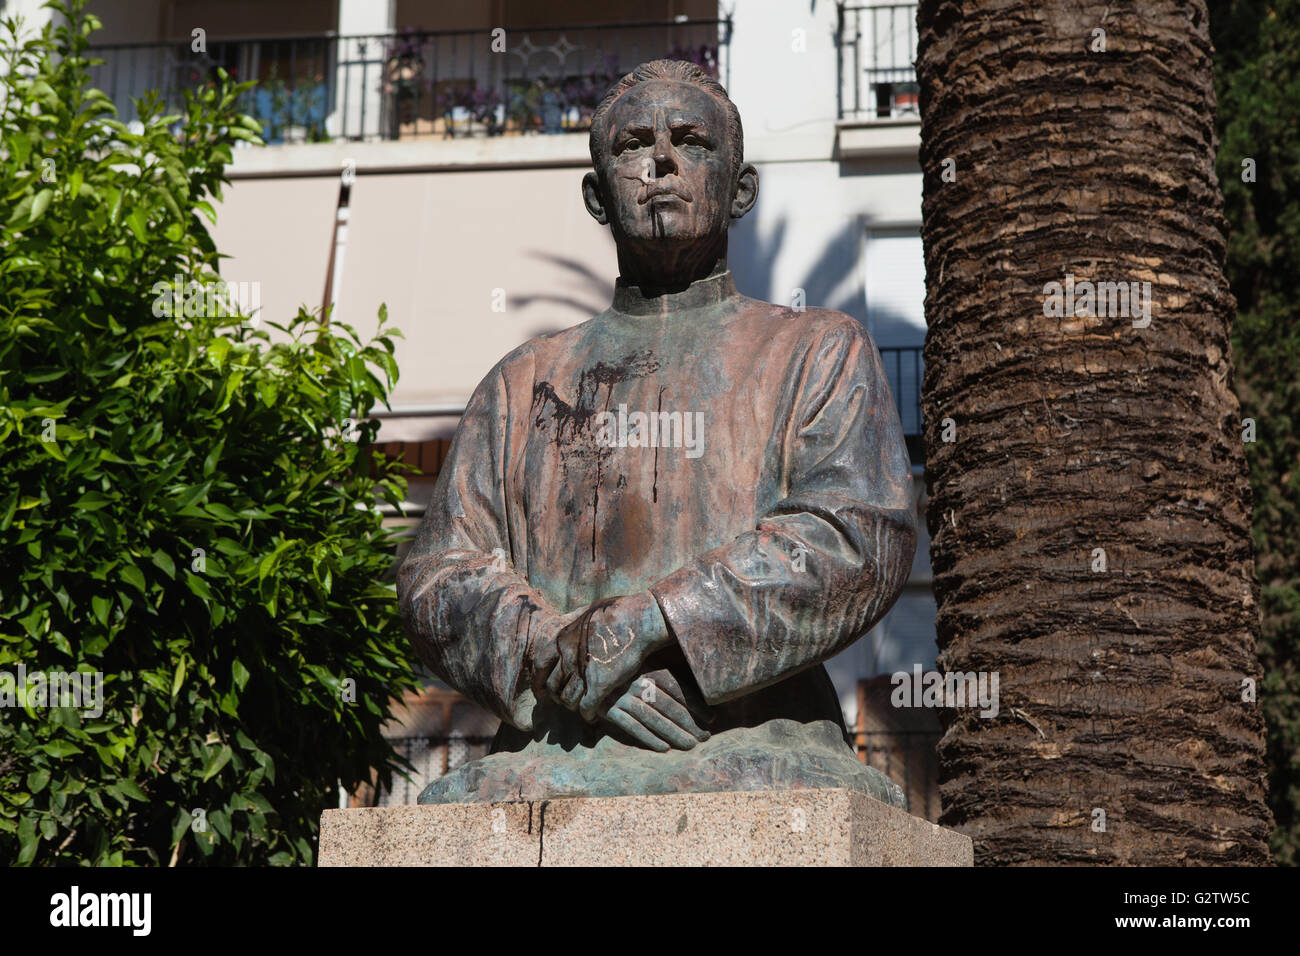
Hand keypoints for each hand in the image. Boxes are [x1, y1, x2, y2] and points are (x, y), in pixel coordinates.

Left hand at [543, 592, 671, 719]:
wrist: (638, 620)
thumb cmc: (616, 611)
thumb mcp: (586, 610)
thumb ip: (571, 619)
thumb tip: (564, 620)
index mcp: (562, 639)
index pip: (539, 666)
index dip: (539, 682)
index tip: (542, 692)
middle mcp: (567, 657)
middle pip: (553, 686)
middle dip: (557, 697)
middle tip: (563, 701)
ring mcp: (582, 672)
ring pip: (568, 699)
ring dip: (573, 706)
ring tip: (580, 707)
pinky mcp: (600, 684)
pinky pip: (586, 707)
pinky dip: (588, 714)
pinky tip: (593, 716)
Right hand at [601, 669, 710, 752]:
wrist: (590, 676)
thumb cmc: (627, 671)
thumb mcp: (647, 663)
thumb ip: (668, 670)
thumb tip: (699, 679)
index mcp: (650, 669)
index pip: (678, 689)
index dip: (696, 705)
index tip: (711, 719)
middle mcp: (638, 683)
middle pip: (668, 706)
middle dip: (689, 723)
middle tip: (704, 737)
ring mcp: (623, 697)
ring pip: (653, 719)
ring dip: (673, 734)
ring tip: (690, 745)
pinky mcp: (609, 711)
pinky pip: (632, 727)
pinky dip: (648, 738)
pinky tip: (664, 749)